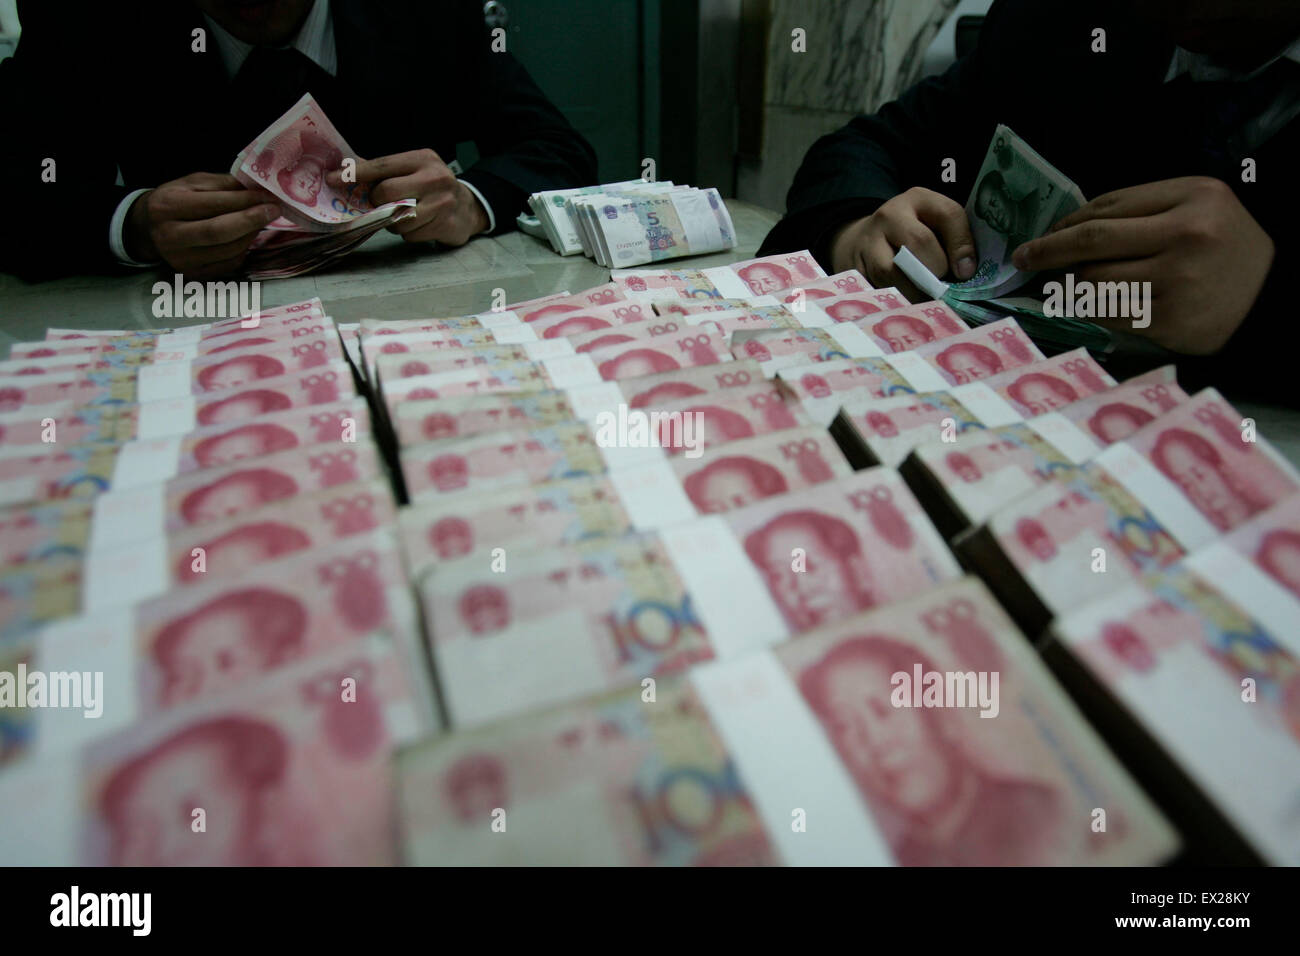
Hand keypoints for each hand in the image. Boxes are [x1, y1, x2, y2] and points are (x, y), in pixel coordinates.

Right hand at [125, 173, 280, 276]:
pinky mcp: (194, 275)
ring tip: (259, 219)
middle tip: (274, 210)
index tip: (268, 196)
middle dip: (252, 220)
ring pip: (229, 249)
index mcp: (167, 206)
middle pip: (220, 232)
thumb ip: (224, 184)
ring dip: (251, 234)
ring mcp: (181, 260)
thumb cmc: (177, 200)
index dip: (244, 201)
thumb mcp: (194, 183)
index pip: (213, 205)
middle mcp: (171, 236)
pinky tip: (246, 236)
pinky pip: (230, 263)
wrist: (149, 228)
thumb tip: (258, 188)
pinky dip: (244, 248)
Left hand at [326, 149, 488, 245]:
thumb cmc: (432, 186)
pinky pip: (411, 235)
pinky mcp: (446, 225)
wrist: (469, 207)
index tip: (332, 179)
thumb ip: (383, 171)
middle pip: (387, 192)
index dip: (355, 174)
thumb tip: (343, 171)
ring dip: (394, 222)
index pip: (381, 166)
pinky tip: (420, 224)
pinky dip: (409, 233)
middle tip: (382, 203)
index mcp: (423, 159)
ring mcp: (443, 203)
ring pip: (398, 219)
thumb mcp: (413, 169)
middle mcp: (435, 178)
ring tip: (406, 214)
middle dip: (378, 202)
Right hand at [829, 187, 976, 298]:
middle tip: (942, 285)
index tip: (966, 272)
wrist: (866, 239)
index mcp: (918, 199)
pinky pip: (876, 289)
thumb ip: (956, 240)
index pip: (948, 214)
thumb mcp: (935, 225)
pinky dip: (896, 300)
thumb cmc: (913, 234)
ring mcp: (868, 242)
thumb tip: (964, 272)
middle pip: (918, 242)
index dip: (961, 245)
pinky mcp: (854, 268)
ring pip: (892, 271)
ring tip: (926, 298)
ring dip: (915, 291)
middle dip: (936, 269)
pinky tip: (906, 303)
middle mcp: (889, 215)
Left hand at [1012, 176, 1274, 354]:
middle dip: (1049, 252)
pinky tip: (1087, 307)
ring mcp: (1180, 281)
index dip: (1064, 225)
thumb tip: (1067, 229)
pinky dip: (1091, 311)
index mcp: (1193, 197)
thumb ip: (1140, 210)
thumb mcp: (1196, 207)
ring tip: (1065, 285)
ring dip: (1071, 285)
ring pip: (1096, 282)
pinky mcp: (1172, 321)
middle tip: (1024, 259)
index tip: (1037, 237)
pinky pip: (1110, 315)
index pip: (1108, 208)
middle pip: (1094, 242)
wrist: (1272, 295)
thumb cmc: (1223, 247)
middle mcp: (1187, 236)